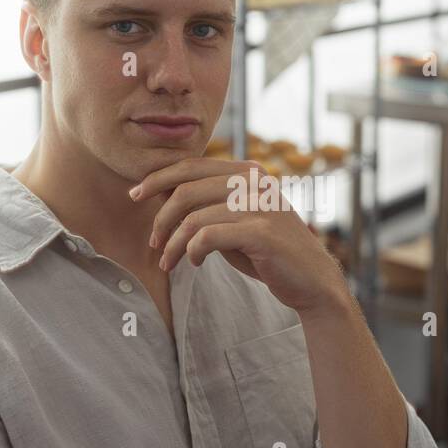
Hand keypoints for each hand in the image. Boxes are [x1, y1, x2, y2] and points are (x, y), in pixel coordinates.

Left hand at [129, 158, 347, 314]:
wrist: (311, 281)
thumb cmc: (267, 253)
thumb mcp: (235, 222)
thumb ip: (207, 206)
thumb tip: (162, 194)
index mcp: (248, 172)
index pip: (193, 165)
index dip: (159, 177)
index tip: (136, 195)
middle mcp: (255, 182)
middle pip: (187, 189)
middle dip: (161, 218)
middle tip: (152, 242)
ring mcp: (260, 205)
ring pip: (194, 217)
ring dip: (173, 244)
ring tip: (168, 262)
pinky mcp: (262, 232)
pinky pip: (208, 236)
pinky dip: (193, 251)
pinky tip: (195, 263)